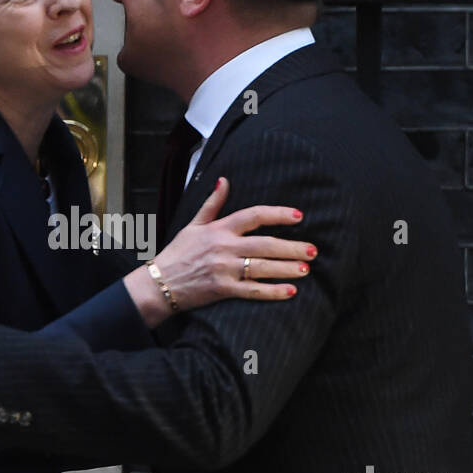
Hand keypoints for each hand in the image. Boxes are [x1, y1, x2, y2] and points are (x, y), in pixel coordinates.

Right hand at [123, 177, 314, 325]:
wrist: (159, 283)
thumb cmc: (177, 253)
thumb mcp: (193, 225)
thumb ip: (212, 204)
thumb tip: (224, 180)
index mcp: (219, 228)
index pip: (254, 215)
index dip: (278, 214)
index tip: (299, 216)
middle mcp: (223, 247)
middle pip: (265, 244)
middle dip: (292, 247)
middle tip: (313, 250)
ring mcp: (223, 269)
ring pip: (262, 267)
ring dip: (287, 268)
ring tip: (306, 268)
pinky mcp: (222, 289)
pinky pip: (252, 290)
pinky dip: (272, 291)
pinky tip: (290, 291)